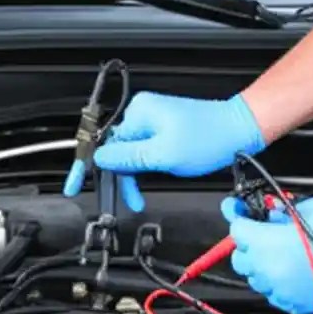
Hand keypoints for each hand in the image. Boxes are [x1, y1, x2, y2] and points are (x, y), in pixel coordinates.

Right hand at [63, 92, 265, 210]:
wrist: (239, 131)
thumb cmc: (210, 138)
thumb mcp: (164, 154)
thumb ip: (129, 157)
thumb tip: (101, 159)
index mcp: (139, 113)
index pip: (104, 144)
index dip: (88, 167)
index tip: (73, 184)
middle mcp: (143, 113)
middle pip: (117, 151)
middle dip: (122, 179)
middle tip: (129, 200)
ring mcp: (153, 121)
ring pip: (130, 155)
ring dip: (135, 176)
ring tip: (144, 193)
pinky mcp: (163, 130)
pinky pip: (144, 152)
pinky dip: (145, 168)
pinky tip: (157, 174)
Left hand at [222, 197, 312, 313]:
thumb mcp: (308, 209)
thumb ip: (279, 214)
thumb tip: (267, 215)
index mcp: (269, 245)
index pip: (237, 229)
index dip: (237, 216)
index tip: (237, 209)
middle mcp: (271, 272)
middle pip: (241, 257)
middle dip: (249, 242)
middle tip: (264, 229)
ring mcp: (283, 292)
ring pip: (257, 278)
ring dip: (263, 263)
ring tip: (284, 250)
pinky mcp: (297, 305)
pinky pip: (275, 293)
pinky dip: (278, 281)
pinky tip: (295, 268)